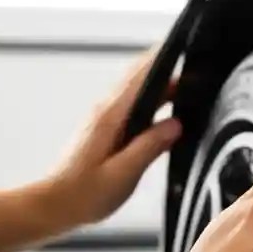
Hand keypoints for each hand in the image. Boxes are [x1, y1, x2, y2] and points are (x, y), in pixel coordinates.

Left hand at [46, 47, 180, 227]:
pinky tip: (170, 113)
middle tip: (199, 71)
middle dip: (168, 69)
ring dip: (163, 87)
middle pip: (140, 78)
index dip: (161, 57)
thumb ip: (149, 147)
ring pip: (138, 92)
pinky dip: (154, 102)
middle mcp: (107, 111)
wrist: (53, 205)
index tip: (183, 45)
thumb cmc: (84, 195)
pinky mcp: (107, 130)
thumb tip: (176, 124)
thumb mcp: (122, 174)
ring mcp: (105, 119)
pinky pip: (135, 107)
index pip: (139, 75)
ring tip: (192, 89)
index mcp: (111, 116)